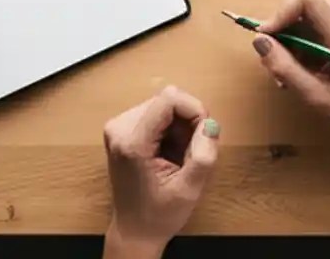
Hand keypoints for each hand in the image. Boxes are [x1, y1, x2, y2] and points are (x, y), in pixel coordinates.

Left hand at [102, 86, 219, 257]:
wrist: (134, 230)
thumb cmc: (159, 215)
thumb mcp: (189, 189)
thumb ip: (203, 155)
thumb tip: (211, 124)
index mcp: (132, 143)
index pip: (169, 100)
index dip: (194, 110)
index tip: (204, 134)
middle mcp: (119, 129)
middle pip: (166, 100)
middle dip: (188, 121)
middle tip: (192, 150)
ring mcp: (118, 127)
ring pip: (163, 105)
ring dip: (180, 126)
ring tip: (179, 155)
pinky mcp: (121, 129)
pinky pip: (156, 113)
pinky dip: (170, 128)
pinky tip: (169, 152)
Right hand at [252, 0, 329, 140]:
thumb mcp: (318, 97)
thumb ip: (287, 68)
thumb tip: (259, 41)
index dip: (279, 11)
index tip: (265, 38)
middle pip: (300, 0)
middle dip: (280, 28)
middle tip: (276, 62)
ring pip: (303, 9)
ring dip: (289, 35)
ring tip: (290, 70)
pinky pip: (312, 17)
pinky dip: (300, 37)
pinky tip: (304, 65)